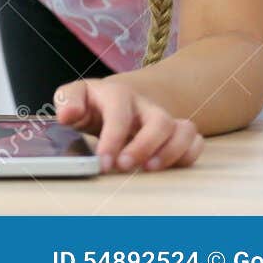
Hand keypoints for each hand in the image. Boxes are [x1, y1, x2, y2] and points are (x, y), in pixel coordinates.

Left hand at [54, 77, 203, 172]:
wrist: (114, 99)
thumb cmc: (92, 103)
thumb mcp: (73, 96)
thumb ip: (66, 102)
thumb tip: (67, 115)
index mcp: (118, 93)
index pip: (119, 115)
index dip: (112, 140)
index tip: (104, 162)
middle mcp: (146, 104)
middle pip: (159, 121)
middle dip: (144, 147)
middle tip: (124, 167)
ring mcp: (164, 117)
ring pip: (184, 130)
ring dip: (171, 153)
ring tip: (149, 169)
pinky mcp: (177, 132)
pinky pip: (196, 141)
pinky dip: (187, 154)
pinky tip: (168, 166)